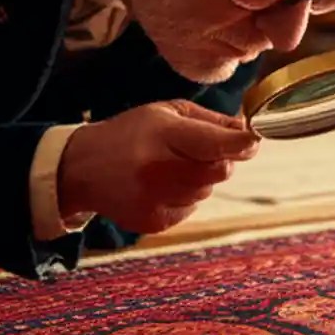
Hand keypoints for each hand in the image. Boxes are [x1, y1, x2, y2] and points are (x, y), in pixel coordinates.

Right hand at [59, 100, 258, 233]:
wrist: (82, 169)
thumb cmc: (130, 134)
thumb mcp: (166, 113)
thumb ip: (210, 121)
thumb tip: (247, 131)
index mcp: (162, 135)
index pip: (216, 145)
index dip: (242, 145)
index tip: (253, 141)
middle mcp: (158, 169)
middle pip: (219, 171)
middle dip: (220, 160)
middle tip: (199, 150)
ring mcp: (156, 199)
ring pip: (207, 190)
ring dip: (200, 179)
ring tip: (169, 166)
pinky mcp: (155, 221)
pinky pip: (191, 207)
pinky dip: (185, 196)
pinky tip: (160, 184)